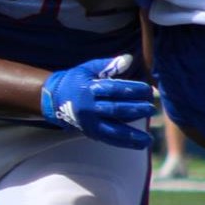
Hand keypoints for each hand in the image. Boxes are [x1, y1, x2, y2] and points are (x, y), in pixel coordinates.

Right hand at [40, 54, 155, 148]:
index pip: (114, 89)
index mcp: (89, 89)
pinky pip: (109, 139)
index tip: (148, 89)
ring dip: (131, 135)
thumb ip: (109, 65)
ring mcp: (89, 122)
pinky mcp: (90, 132)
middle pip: (115, 110)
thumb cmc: (76, 81)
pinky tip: (139, 145)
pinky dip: (124, 143)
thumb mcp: (88, 69)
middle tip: (151, 109)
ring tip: (148, 138)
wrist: (54, 100)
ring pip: (112, 130)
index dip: (132, 89)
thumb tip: (129, 59)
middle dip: (135, 110)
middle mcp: (88, 108)